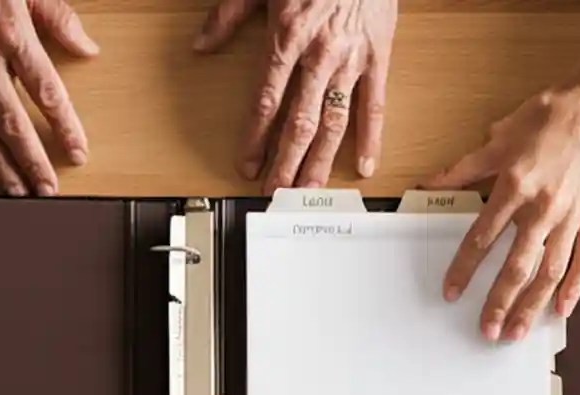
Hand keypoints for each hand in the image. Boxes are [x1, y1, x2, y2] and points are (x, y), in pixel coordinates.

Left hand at [194, 0, 397, 190]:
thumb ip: (227, 16)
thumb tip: (201, 44)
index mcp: (286, 38)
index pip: (266, 102)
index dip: (255, 139)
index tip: (247, 164)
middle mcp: (318, 55)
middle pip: (300, 122)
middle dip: (286, 163)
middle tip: (275, 191)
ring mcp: (351, 59)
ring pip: (334, 122)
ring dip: (321, 161)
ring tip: (309, 189)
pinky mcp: (378, 57)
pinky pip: (375, 104)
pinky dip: (372, 137)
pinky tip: (365, 164)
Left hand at [422, 83, 579, 340]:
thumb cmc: (549, 116)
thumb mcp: (498, 138)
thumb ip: (462, 169)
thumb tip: (428, 183)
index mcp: (515, 187)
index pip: (482, 238)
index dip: (464, 268)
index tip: (451, 292)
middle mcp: (543, 208)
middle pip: (517, 266)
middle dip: (499, 302)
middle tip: (486, 329)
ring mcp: (572, 216)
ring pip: (550, 272)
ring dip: (532, 305)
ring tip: (517, 331)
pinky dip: (573, 287)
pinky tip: (561, 309)